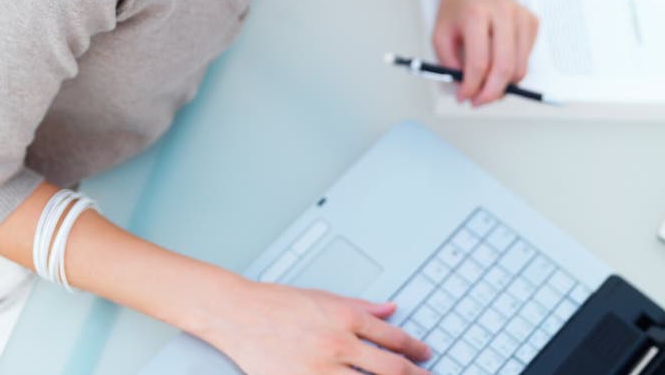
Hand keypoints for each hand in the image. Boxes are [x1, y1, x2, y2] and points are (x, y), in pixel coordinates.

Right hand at [200, 277, 431, 373]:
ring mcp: (320, 370)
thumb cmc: (277, 303)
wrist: (239, 314)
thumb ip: (361, 306)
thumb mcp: (325, 296)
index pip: (393, 338)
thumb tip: (391, 310)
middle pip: (390, 369)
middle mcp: (338, 344)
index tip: (426, 355)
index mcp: (345, 317)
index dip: (415, 350)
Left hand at [432, 0, 539, 105]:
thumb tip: (466, 89)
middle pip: (504, 67)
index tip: (464, 97)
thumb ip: (448, 63)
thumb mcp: (440, 34)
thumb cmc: (457, 9)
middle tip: (479, 101)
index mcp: (475, 14)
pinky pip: (526, 59)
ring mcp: (521, 17)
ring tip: (486, 85)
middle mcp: (502, 13)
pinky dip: (513, 70)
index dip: (471, 86)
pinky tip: (498, 63)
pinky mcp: (532, 22)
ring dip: (503, 85)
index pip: (479, 61)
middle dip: (491, 92)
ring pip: (520, 68)